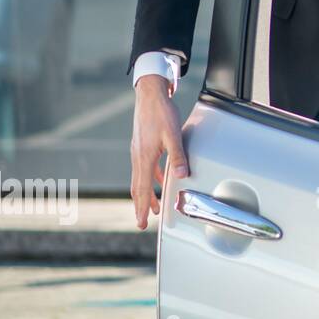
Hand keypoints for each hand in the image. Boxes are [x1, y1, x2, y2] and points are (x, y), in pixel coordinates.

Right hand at [130, 75, 189, 229]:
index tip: (141, 223)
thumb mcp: (173, 135)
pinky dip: (150, 178)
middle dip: (141, 206)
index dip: (142, 207)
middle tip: (143, 222)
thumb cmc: (161, 113)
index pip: (142, 189)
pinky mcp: (143, 145)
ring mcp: (139, 151)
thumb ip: (178, 156)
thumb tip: (181, 176)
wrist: (150, 95)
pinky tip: (159, 179)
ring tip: (153, 206)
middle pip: (138, 187)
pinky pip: (145, 167)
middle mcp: (138, 156)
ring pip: (141, 178)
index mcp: (144, 157)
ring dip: (146, 193)